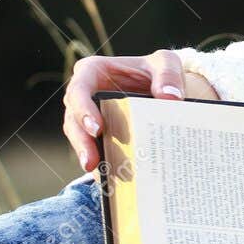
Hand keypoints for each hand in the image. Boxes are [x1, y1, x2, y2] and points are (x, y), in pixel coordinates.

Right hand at [62, 50, 201, 170]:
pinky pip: (93, 150)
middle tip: (92, 162)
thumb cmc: (158, 71)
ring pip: (78, 138)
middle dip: (81, 142)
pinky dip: (101, 164)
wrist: (162, 88)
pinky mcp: (96, 135)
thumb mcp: (166, 64)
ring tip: (101, 174)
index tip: (97, 128)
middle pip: (73, 119)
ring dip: (87, 156)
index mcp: (92, 72)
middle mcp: (83, 95)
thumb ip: (168, 75)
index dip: (83, 110)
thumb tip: (170, 97)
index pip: (79, 90)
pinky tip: (112, 179)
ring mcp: (87, 116)